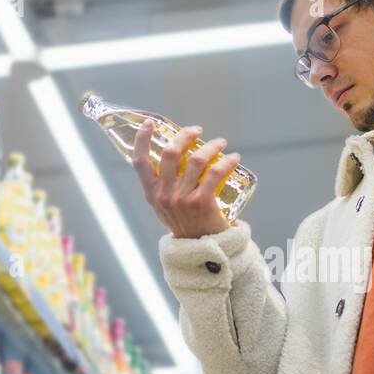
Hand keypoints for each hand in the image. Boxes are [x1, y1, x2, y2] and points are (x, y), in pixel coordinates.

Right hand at [131, 120, 240, 238]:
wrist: (203, 249)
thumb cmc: (186, 223)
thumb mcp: (165, 207)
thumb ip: (164, 185)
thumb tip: (174, 153)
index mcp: (152, 194)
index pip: (140, 162)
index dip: (142, 139)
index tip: (150, 123)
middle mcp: (164, 195)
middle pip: (170, 153)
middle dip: (185, 135)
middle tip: (197, 130)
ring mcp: (182, 199)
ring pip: (196, 159)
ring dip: (211, 146)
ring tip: (220, 143)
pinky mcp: (202, 202)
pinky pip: (215, 173)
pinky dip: (227, 161)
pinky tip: (234, 158)